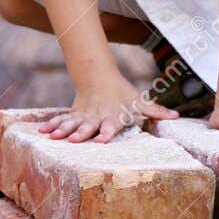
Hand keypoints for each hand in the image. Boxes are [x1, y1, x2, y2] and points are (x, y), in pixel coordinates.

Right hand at [37, 75, 178, 143]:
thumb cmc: (122, 93)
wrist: (99, 77)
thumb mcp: (139, 101)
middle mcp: (96, 116)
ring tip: (53, 137)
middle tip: (74, 141)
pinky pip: (61, 120)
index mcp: (112, 115)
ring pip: (72, 123)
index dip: (106, 132)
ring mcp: (83, 115)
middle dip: (81, 133)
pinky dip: (52, 125)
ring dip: (63, 130)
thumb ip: (155, 110)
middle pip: (88, 126)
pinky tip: (42, 132)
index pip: (110, 125)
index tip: (102, 139)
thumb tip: (176, 116)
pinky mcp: (73, 114)